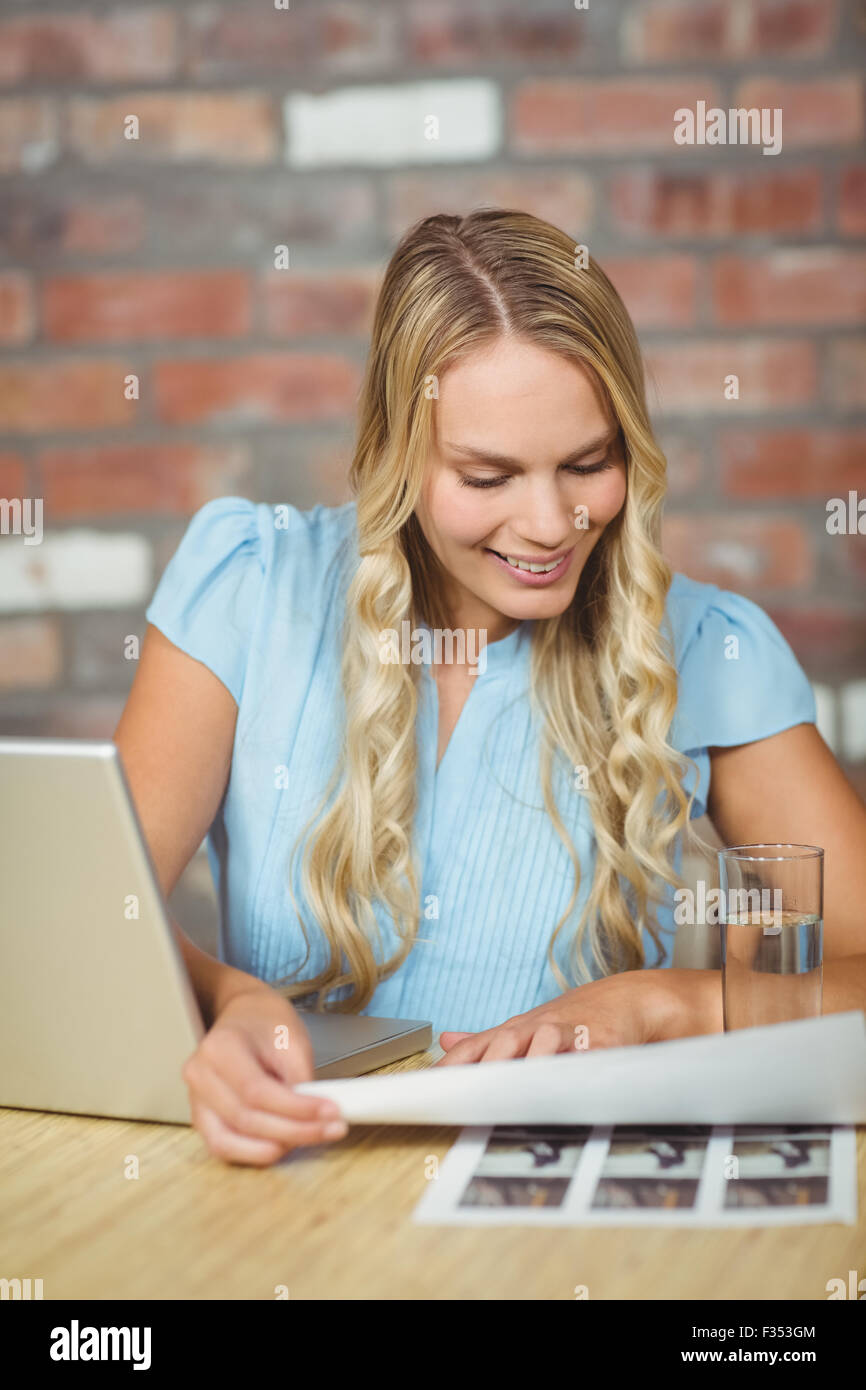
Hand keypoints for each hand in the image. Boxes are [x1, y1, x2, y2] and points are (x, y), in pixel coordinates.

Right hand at [181, 985, 347, 1165]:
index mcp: (220, 1048)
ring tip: (311, 1137)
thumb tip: (314, 1116)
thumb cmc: (265, 1022)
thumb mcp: (292, 1038)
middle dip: (294, 1131)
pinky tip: (282, 1147)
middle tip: (330, 1128)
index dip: (296, 1109)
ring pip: (230, 1141)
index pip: (256, 1091)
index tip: (329, 1112)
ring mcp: (196, 1099)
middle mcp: (200, 1076)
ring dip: (275, 1147)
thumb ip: (300, 1079)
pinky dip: (253, 1153)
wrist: (244, 1015)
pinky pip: (223, 1146)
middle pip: (245, 1119)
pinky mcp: (202, 1117)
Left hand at [435, 969, 714, 1065]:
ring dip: (530, 1066)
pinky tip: (567, 1089)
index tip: (426, 1089)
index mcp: (513, 1032)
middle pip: (505, 1043)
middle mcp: (535, 1030)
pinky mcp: (601, 1043)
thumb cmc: (568, 1022)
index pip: (474, 1050)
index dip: (451, 1069)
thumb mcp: (523, 1028)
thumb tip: (444, 1041)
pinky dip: (576, 1072)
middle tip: (468, 1093)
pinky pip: (585, 1059)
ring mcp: (568, 1034)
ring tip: (515, 1091)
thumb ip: (484, 1041)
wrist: (623, 1001)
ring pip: (543, 1045)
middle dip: (486, 1067)